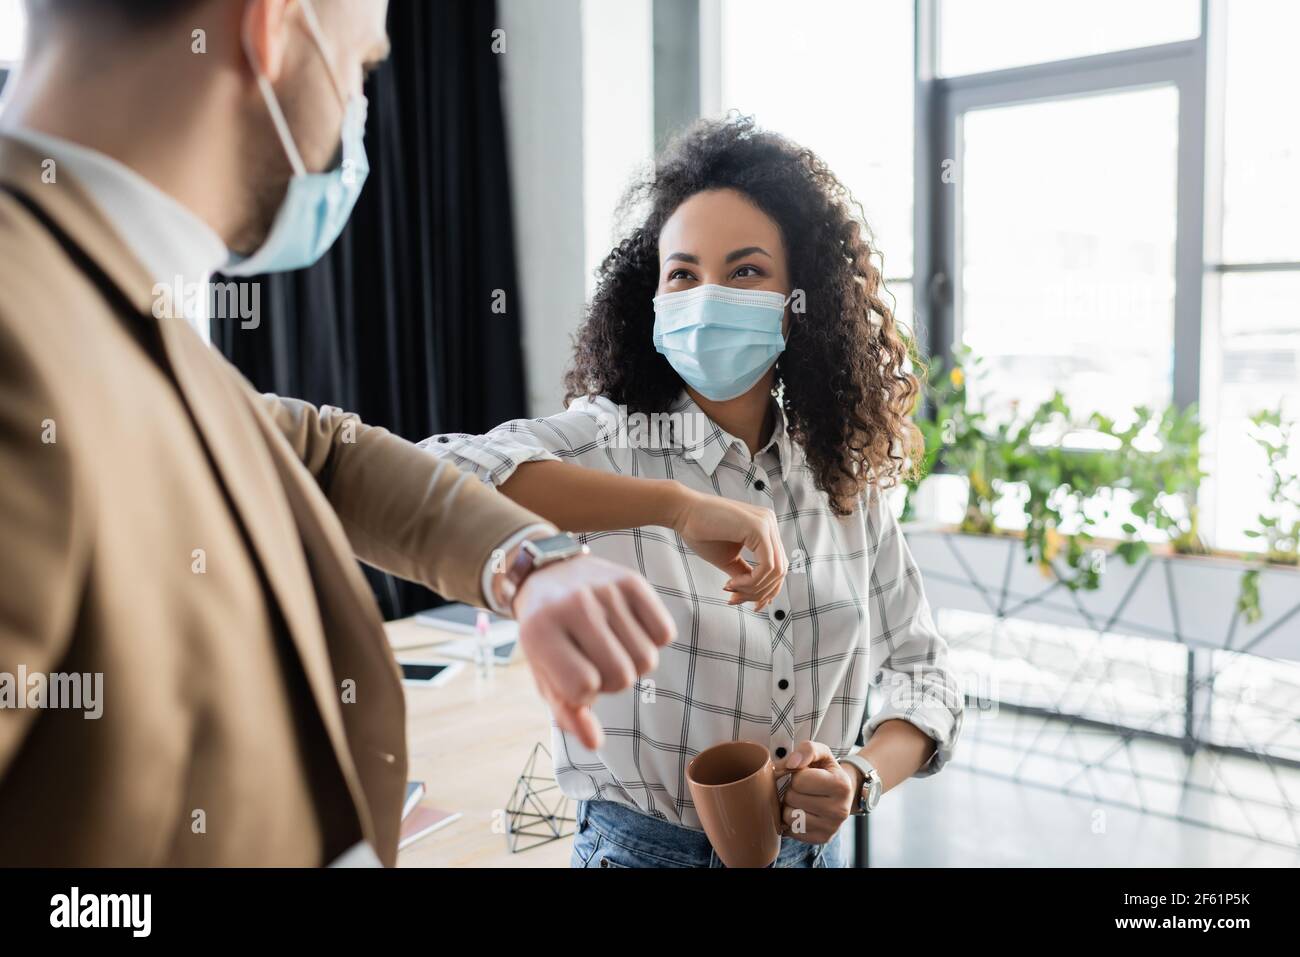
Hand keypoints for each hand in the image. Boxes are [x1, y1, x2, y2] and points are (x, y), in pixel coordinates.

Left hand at [513, 553, 675, 750]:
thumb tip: (595, 743)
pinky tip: (630, 630)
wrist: (548, 573)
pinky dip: (653, 640)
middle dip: (613, 682)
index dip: (584, 693)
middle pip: (623, 676)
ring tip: (611, 648)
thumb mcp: (545, 672)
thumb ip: (568, 712)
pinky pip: (664, 633)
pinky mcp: (632, 580)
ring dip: (633, 664)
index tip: (573, 676)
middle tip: (596, 663)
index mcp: (541, 632)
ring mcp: (605, 590)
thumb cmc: (547, 635)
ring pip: (647, 659)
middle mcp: (573, 605)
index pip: (584, 688)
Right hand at [668, 486, 787, 610]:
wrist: (683, 512)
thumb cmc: (701, 533)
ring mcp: (766, 524)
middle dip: (758, 592)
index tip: (741, 600)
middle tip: (733, 599)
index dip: (764, 590)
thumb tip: (759, 595)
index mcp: (765, 528)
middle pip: (780, 571)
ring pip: (776, 572)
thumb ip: (746, 573)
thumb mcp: (729, 559)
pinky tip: (732, 583)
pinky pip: (767, 566)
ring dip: (753, 589)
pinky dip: (751, 582)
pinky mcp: (759, 528)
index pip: (778, 566)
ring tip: (730, 590)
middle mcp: (770, 523)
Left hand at [773, 740, 856, 843]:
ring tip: (802, 800)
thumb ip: (806, 750)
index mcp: (841, 785)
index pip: (800, 780)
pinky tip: (803, 812)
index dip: (797, 774)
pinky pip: (791, 831)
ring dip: (790, 806)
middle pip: (792, 798)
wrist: (843, 793)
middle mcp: (840, 810)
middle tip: (804, 788)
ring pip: (789, 816)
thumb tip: (790, 764)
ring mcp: (831, 828)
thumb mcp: (822, 753)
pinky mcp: (821, 839)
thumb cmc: (827, 771)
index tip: (807, 774)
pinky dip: (792, 821)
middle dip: (792, 790)